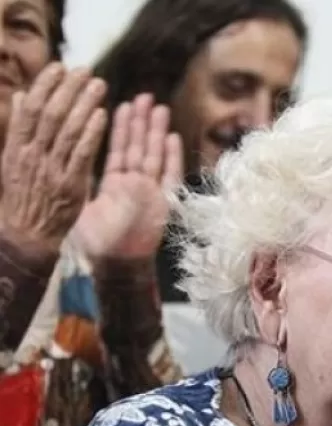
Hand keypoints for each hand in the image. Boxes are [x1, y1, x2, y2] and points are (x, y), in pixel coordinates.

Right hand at [0, 63, 106, 252]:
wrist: (27, 235)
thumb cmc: (22, 196)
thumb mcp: (11, 161)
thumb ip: (18, 129)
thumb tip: (20, 97)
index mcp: (16, 147)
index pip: (30, 108)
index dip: (45, 85)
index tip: (59, 67)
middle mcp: (32, 155)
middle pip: (50, 113)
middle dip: (68, 89)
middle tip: (86, 70)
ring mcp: (51, 169)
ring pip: (67, 129)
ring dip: (84, 104)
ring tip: (98, 85)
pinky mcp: (70, 184)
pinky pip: (82, 153)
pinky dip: (91, 133)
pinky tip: (102, 115)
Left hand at [74, 93, 182, 258]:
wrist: (117, 263)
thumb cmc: (96, 242)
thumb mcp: (80, 206)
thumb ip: (81, 182)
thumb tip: (69, 158)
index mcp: (113, 186)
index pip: (118, 151)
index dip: (121, 128)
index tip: (123, 105)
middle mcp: (134, 185)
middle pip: (139, 148)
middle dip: (142, 122)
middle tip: (146, 96)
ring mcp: (151, 192)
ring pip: (154, 156)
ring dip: (156, 132)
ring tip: (159, 107)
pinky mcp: (165, 201)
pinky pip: (169, 175)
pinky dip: (171, 157)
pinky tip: (172, 137)